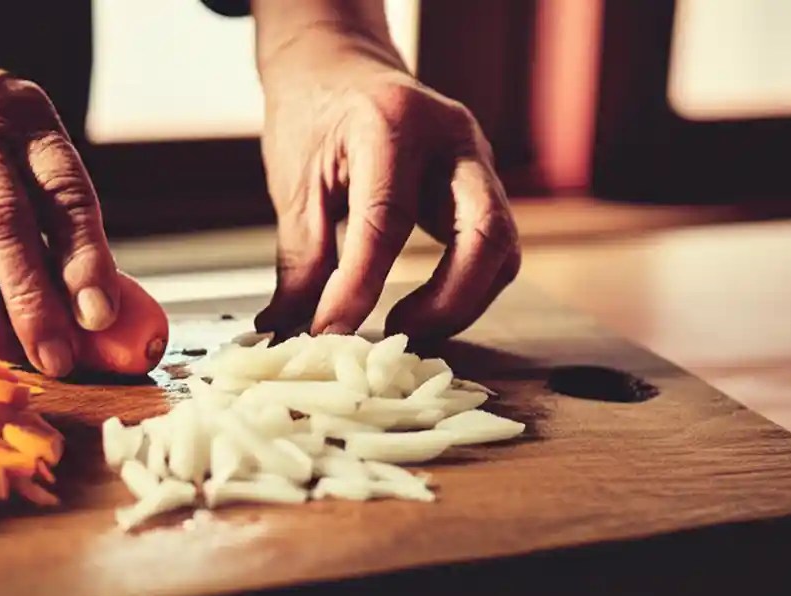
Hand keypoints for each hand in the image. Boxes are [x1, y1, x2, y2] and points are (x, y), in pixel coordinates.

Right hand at [0, 18, 117, 375]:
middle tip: (56, 357)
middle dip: (35, 303)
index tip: (100, 316)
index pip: (64, 192)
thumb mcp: (19, 134)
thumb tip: (97, 304)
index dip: (86, 259)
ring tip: (12, 355)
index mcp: (24, 120)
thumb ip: (55, 209)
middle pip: (4, 226)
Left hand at [255, 29, 519, 338]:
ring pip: (502, 246)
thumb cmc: (314, 115)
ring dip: (464, 301)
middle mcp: (450, 136)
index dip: (359, 286)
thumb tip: (288, 334)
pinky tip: (425, 308)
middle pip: (485, 232)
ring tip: (407, 328)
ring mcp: (476, 158)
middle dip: (449, 302)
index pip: (386, 219)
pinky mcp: (482, 183)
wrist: (339, 66)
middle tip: (396, 335)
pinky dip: (467, 287)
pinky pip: (494, 247)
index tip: (329, 332)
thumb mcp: (295, 184)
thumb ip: (300, 263)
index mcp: (391, 122)